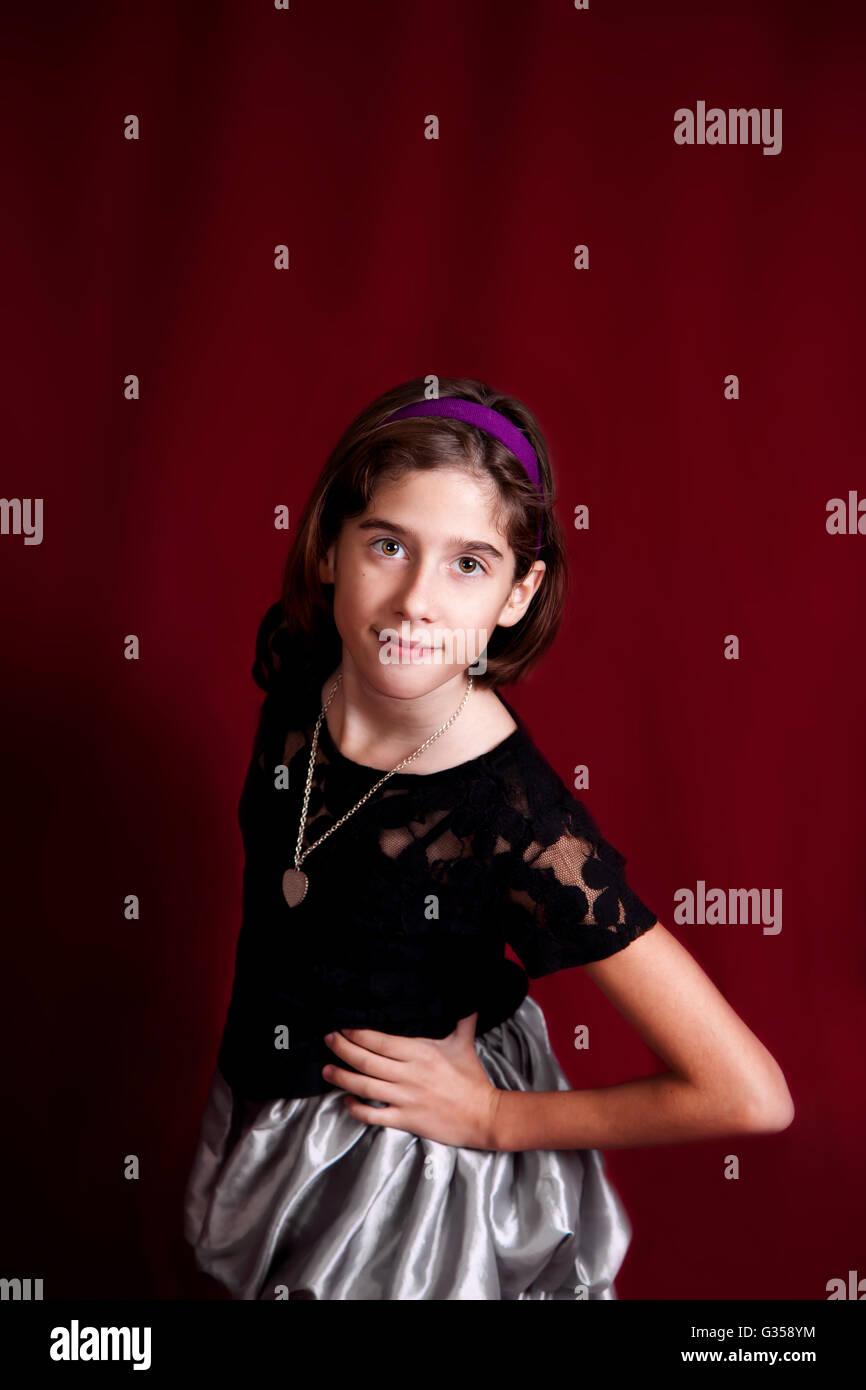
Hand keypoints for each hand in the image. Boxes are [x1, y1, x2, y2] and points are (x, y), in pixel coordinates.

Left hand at [321, 1012, 501, 1149]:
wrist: (484, 1116)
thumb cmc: (472, 1079)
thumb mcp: (464, 1043)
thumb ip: (461, 1020)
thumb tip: (467, 997)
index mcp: (420, 1053)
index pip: (381, 1041)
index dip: (358, 1034)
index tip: (343, 1027)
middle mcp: (409, 1075)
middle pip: (367, 1061)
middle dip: (343, 1049)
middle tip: (327, 1041)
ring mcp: (405, 1099)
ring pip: (365, 1087)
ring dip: (342, 1078)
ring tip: (326, 1071)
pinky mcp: (406, 1120)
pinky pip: (374, 1115)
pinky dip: (356, 1108)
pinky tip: (347, 1101)